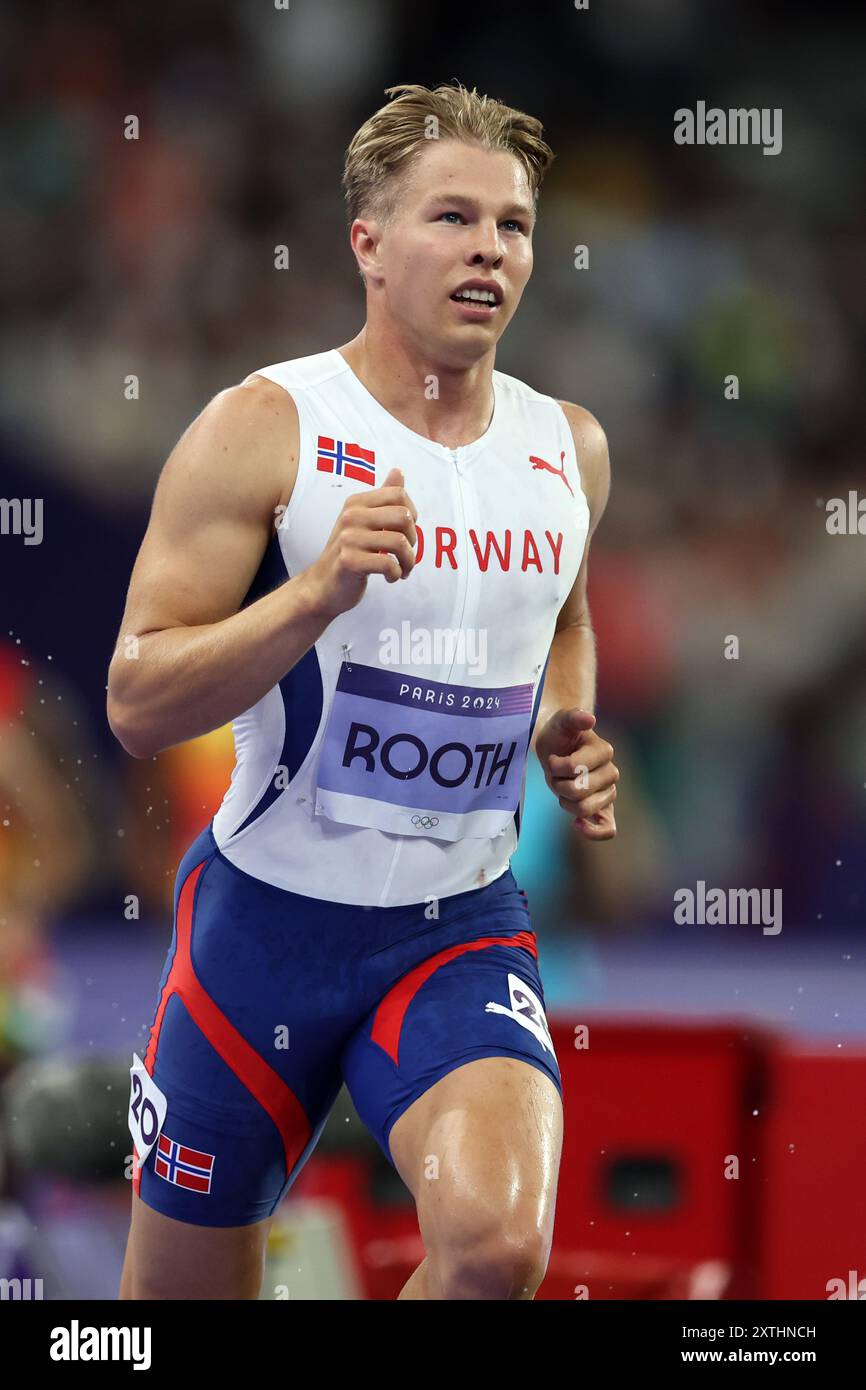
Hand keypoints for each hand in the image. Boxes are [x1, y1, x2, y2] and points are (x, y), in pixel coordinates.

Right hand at [300, 467, 417, 619]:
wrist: (323, 585)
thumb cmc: (349, 552)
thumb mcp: (364, 521)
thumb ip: (383, 498)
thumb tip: (398, 471)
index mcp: (356, 502)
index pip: (398, 494)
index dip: (411, 514)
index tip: (406, 531)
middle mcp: (351, 516)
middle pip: (403, 516)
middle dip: (413, 538)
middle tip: (405, 553)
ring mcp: (348, 538)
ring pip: (400, 542)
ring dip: (408, 561)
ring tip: (402, 569)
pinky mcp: (349, 561)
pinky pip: (388, 564)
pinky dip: (396, 574)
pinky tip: (391, 578)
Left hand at [535, 707, 617, 840]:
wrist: (557, 747)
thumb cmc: (560, 734)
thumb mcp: (561, 721)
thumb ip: (573, 717)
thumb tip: (589, 718)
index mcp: (605, 751)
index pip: (577, 768)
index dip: (557, 767)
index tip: (553, 759)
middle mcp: (611, 773)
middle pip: (579, 791)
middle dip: (559, 784)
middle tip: (556, 774)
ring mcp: (609, 793)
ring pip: (585, 809)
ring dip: (565, 801)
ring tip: (562, 788)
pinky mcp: (604, 809)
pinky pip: (608, 829)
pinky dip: (592, 831)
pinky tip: (576, 825)